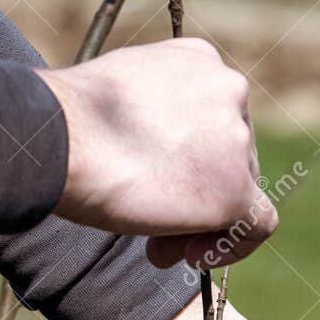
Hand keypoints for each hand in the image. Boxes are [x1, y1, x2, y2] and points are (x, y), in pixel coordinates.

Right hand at [36, 40, 274, 268]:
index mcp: (199, 61)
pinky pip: (258, 225)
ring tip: (159, 250)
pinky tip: (195, 258)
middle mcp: (228, 88)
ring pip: (240, 191)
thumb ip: (155, 123)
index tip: (155, 189)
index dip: (191, 163)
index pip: (213, 122)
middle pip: (231, 158)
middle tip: (153, 234)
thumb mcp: (120, 105)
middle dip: (195, 198)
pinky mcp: (236, 187)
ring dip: (201, 225)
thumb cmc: (69, 124)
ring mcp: (236, 138)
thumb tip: (163, 165)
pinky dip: (234, 247)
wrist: (61, 139)